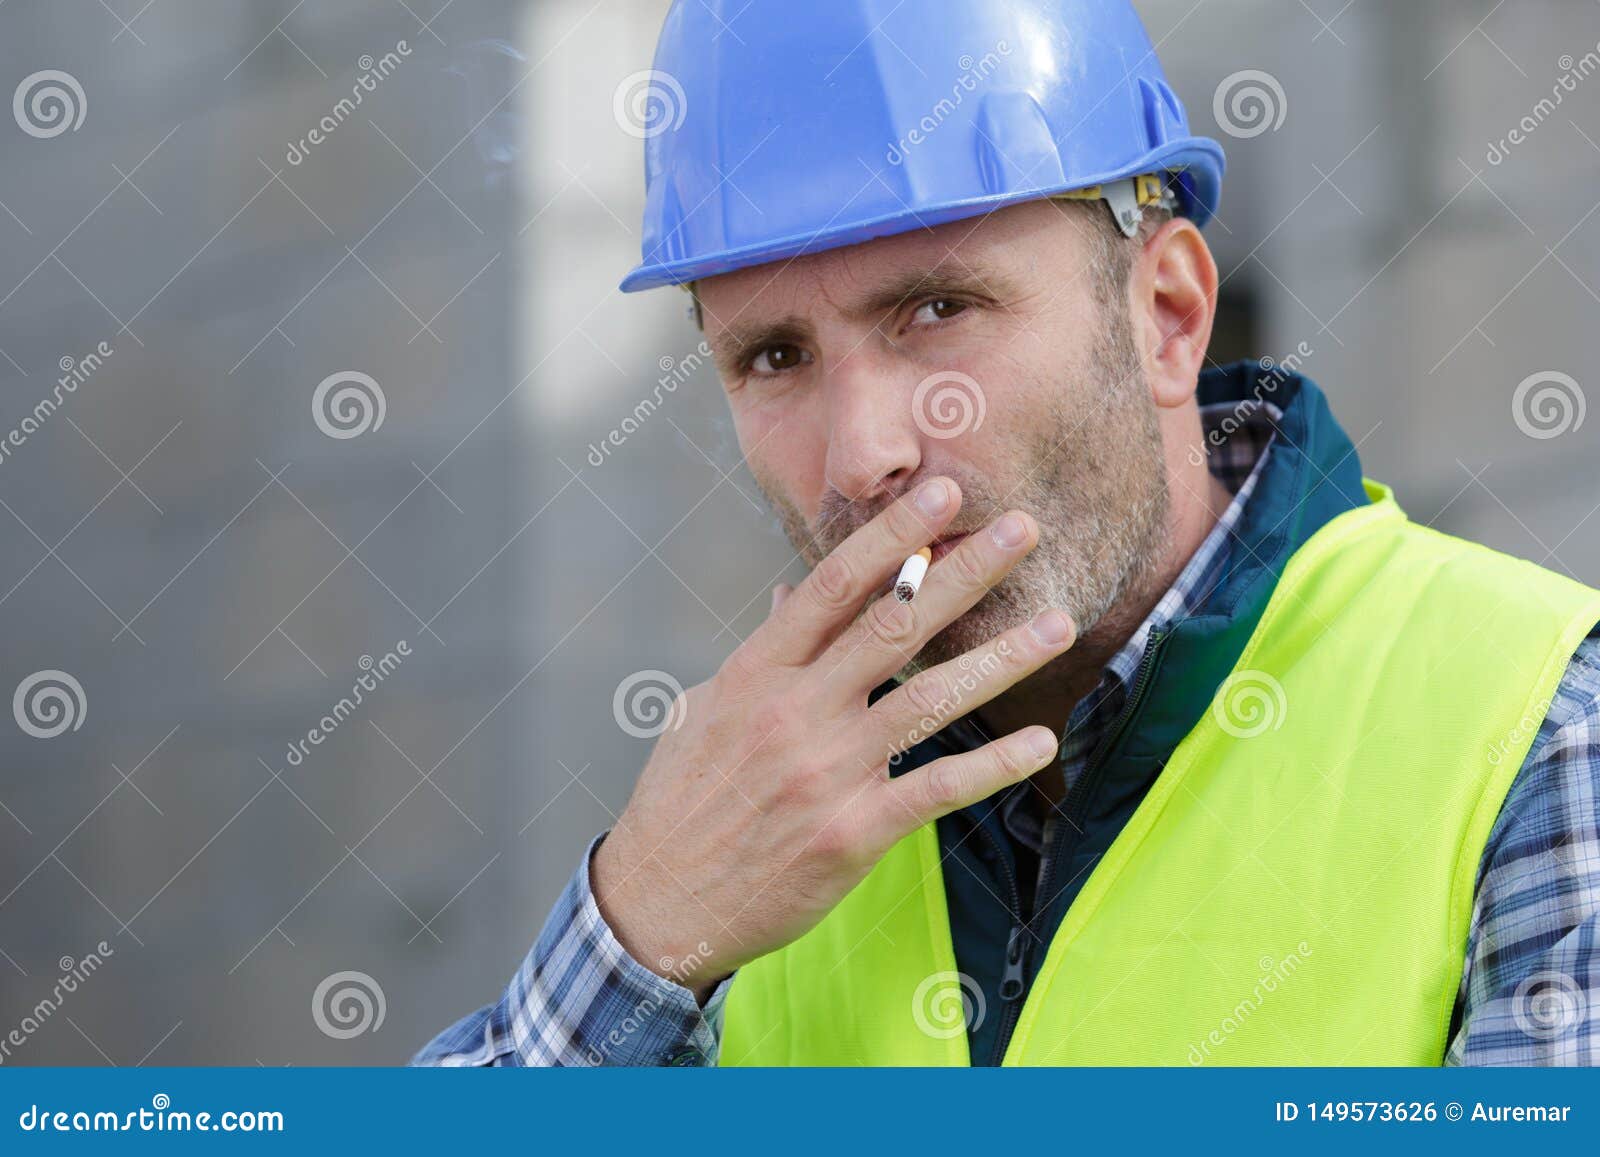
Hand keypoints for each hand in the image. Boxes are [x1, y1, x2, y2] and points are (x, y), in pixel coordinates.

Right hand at [589, 477, 1076, 1000]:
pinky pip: (936, 788)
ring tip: (1058, 625)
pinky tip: (1040, 742)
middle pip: (894, 625)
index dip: (892, 535)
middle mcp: (795, 713)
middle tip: (1022, 530)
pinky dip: (992, 765)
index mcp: (755, 674)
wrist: (661, 902)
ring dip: (1001, 658)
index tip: (942, 495)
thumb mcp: (705, 711)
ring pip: (930, 699)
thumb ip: (762, 653)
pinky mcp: (852, 833)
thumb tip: (791, 595)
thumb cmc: (682, 800)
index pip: (833, 586)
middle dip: (965, 572)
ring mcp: (826, 773)